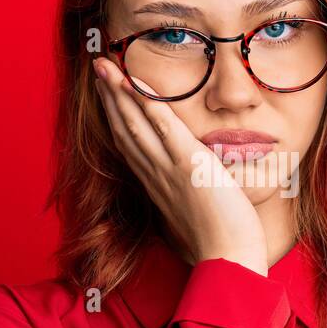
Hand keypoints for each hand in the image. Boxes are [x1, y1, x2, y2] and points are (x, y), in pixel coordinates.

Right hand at [92, 57, 268, 276]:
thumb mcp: (198, 216)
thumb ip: (191, 197)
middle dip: (109, 98)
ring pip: (135, 125)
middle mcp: (156, 177)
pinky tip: (135, 82)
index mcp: (157, 188)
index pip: (130, 146)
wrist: (228, 261)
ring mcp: (169, 170)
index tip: (109, 96)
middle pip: (124, 130)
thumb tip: (198, 188)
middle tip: (98, 69)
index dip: (117, 119)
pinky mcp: (190, 165)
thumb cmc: (220, 245)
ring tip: (105, 66)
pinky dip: (148, 103)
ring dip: (118, 92)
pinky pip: (163, 128)